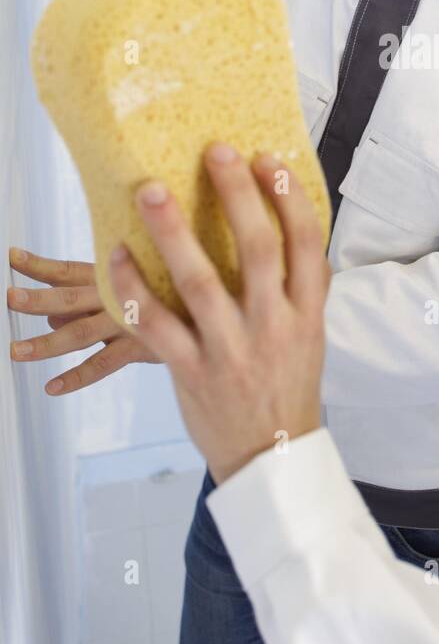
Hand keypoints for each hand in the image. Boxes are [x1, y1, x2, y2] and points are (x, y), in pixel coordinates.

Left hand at [7, 250, 160, 393]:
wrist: (214, 305)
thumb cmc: (166, 293)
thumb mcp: (128, 286)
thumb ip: (86, 302)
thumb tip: (49, 316)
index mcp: (111, 275)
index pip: (66, 269)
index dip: (37, 264)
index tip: (11, 257)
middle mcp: (115, 293)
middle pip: (68, 296)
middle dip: (36, 299)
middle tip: (10, 299)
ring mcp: (126, 319)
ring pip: (79, 332)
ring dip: (46, 342)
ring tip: (16, 351)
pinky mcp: (141, 344)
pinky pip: (103, 363)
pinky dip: (76, 377)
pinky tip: (52, 387)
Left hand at [107, 143, 330, 484]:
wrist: (272, 458)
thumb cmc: (286, 385)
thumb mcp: (308, 334)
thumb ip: (293, 287)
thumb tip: (276, 224)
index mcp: (308, 313)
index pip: (307, 242)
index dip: (288, 196)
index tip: (267, 158)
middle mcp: (275, 326)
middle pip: (259, 248)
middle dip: (236, 193)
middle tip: (214, 150)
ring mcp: (232, 350)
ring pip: (200, 282)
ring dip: (173, 232)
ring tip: (151, 190)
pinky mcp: (192, 372)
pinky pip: (157, 325)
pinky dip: (135, 289)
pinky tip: (119, 255)